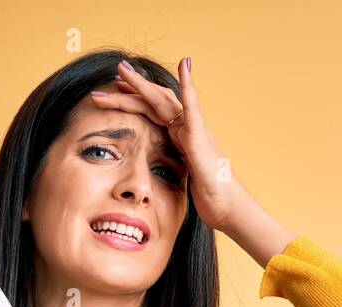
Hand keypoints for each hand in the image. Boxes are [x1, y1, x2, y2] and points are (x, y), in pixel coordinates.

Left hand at [94, 58, 241, 233]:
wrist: (226, 206)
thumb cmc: (208, 196)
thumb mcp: (180, 178)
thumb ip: (171, 167)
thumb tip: (156, 174)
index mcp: (178, 137)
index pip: (153, 111)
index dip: (135, 99)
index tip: (117, 90)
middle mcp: (185, 128)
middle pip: (154, 101)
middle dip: (132, 87)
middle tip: (114, 72)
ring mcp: (193, 130)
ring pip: (163, 100)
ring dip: (142, 84)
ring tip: (123, 69)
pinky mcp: (199, 137)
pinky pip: (192, 107)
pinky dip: (188, 85)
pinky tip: (185, 65)